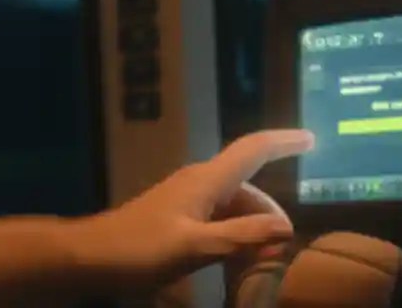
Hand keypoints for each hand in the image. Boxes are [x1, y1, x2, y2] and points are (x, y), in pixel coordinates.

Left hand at [61, 129, 314, 298]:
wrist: (90, 256)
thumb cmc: (139, 249)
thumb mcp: (195, 247)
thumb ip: (240, 237)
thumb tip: (285, 226)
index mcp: (206, 181)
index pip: (252, 151)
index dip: (283, 142)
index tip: (311, 139)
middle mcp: (198, 183)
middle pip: (248, 188)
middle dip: (270, 216)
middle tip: (280, 253)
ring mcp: (186, 199)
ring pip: (233, 207)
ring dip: (251, 230)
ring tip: (259, 263)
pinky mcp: (177, 217)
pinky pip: (217, 220)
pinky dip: (233, 236)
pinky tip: (234, 262)